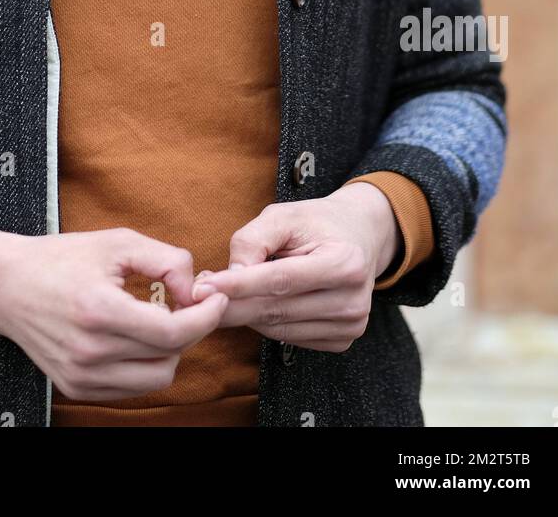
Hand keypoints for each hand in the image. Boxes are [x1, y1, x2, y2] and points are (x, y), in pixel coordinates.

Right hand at [0, 227, 228, 400]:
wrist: (7, 285)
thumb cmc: (63, 257)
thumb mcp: (118, 242)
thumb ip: (167, 260)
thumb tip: (195, 292)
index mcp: (99, 310)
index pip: (171, 332)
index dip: (205, 317)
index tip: (216, 298)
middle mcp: (89, 351)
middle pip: (169, 355)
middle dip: (191, 327)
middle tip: (186, 302)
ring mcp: (80, 375)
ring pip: (156, 378)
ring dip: (170, 350)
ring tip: (158, 319)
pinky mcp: (75, 387)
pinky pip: (132, 387)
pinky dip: (146, 364)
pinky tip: (136, 335)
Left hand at [188, 184, 402, 352]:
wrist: (359, 236)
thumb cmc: (317, 223)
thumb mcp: (284, 215)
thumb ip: (253, 240)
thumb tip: (228, 277)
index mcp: (345, 263)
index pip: (281, 281)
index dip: (240, 285)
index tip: (204, 286)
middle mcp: (353, 300)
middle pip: (278, 309)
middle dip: (232, 304)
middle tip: (198, 294)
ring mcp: (350, 325)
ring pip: (278, 329)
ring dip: (244, 315)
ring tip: (222, 293)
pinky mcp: (342, 340)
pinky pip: (289, 339)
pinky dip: (265, 324)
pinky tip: (253, 304)